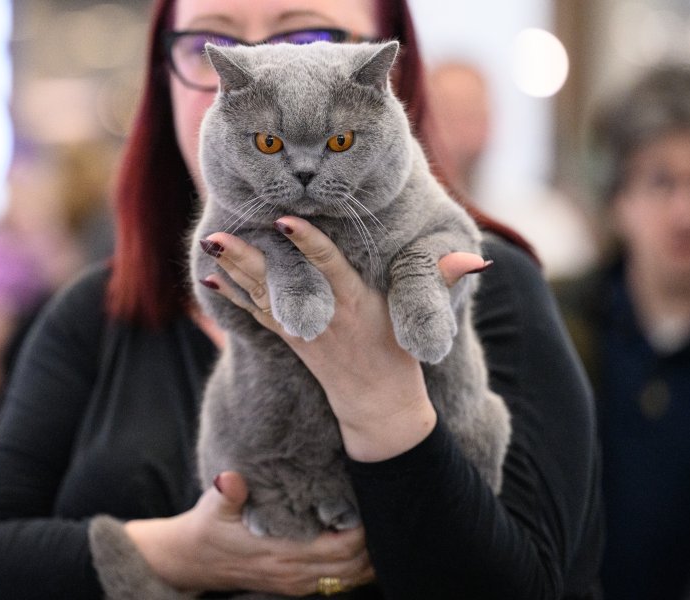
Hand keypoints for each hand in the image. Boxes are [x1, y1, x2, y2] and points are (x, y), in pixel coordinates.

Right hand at [125, 472, 373, 594]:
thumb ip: (227, 492)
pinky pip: (336, 582)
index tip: (374, 503)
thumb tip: (230, 479)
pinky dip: (355, 566)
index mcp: (281, 552)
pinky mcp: (294, 584)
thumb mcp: (213, 506)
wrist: (189, 561)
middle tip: (389, 511)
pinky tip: (364, 545)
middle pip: (353, 565)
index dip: (363, 530)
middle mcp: (294, 572)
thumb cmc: (206, 527)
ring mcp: (295, 582)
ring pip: (349, 577)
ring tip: (384, 528)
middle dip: (376, 543)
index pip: (339, 547)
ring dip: (369, 558)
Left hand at [199, 217, 488, 461]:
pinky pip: (255, 315)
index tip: (285, 220)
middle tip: (218, 234)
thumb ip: (442, 279)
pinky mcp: (291, 340)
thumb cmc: (399, 354)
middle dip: (248, 259)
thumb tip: (480, 258)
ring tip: (211, 243)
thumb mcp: (420, 317)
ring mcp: (303, 331)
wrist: (377, 407)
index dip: (306, 243)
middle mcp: (323, 316)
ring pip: (261, 297)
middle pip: (280, 283)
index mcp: (356, 303)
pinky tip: (209, 277)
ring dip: (234, 271)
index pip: (328, 267)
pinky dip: (232, 296)